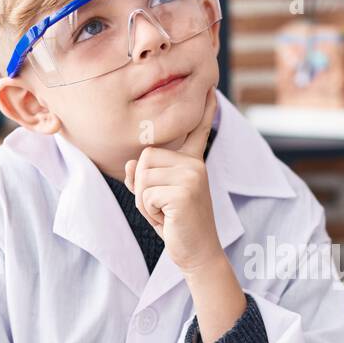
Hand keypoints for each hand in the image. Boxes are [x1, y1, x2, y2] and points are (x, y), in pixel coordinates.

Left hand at [125, 88, 221, 273]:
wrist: (197, 254)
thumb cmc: (176, 226)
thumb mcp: (156, 198)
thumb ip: (145, 177)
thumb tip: (132, 162)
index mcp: (193, 162)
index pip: (197, 131)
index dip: (204, 110)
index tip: (211, 88)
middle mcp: (195, 164)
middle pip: (144, 158)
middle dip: (142, 187)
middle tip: (163, 207)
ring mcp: (192, 176)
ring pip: (143, 177)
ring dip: (145, 201)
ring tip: (165, 214)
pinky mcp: (185, 192)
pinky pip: (145, 194)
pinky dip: (149, 212)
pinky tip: (168, 220)